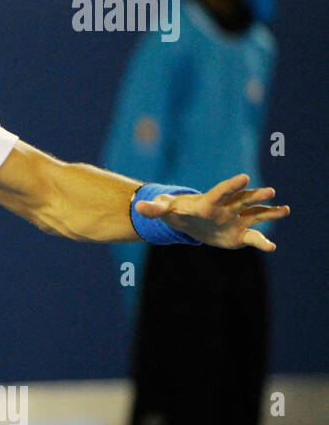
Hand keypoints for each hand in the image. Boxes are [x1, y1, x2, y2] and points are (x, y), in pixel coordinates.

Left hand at [135, 174, 289, 251]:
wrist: (188, 222)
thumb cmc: (175, 212)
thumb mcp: (163, 210)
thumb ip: (153, 208)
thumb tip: (139, 206)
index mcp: (208, 202)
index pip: (221, 191)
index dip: (231, 185)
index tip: (244, 177)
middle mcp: (226, 208)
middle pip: (242, 200)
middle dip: (255, 195)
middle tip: (269, 191)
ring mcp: (235, 219)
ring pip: (254, 214)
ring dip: (269, 212)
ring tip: (285, 210)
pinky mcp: (239, 233)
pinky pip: (253, 237)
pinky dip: (262, 242)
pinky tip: (271, 247)